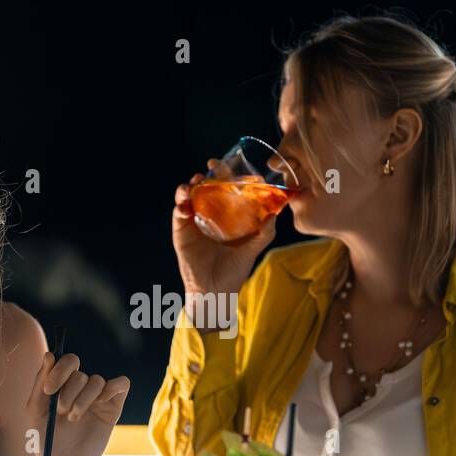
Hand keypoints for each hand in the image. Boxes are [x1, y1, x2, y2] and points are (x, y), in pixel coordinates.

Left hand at [27, 350, 129, 455]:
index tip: (49, 390)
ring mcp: (97, 397)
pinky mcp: (113, 408)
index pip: (65, 361)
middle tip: (60, 410)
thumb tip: (49, 355)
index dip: (58, 370)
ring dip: (83, 399)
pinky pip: (121, 384)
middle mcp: (79, 388)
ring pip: (96, 380)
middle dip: (68, 389)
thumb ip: (40, 384)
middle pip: (79, 372)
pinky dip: (112, 387)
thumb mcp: (35, 413)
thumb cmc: (47, 440)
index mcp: (61, 385)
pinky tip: (101, 402)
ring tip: (74, 418)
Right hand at [172, 159, 276, 316]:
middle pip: (205, 187)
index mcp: (225, 214)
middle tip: (210, 167)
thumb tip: (276, 213)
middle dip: (206, 174)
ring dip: (189, 186)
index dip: (224, 174)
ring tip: (194, 184)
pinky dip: (180, 205)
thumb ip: (264, 232)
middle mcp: (208, 214)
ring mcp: (193, 221)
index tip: (227, 164)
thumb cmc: (234, 270)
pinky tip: (185, 205)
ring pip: (188, 195)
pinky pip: (178, 212)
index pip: (224, 188)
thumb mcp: (253, 248)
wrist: (216, 291)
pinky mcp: (181, 231)